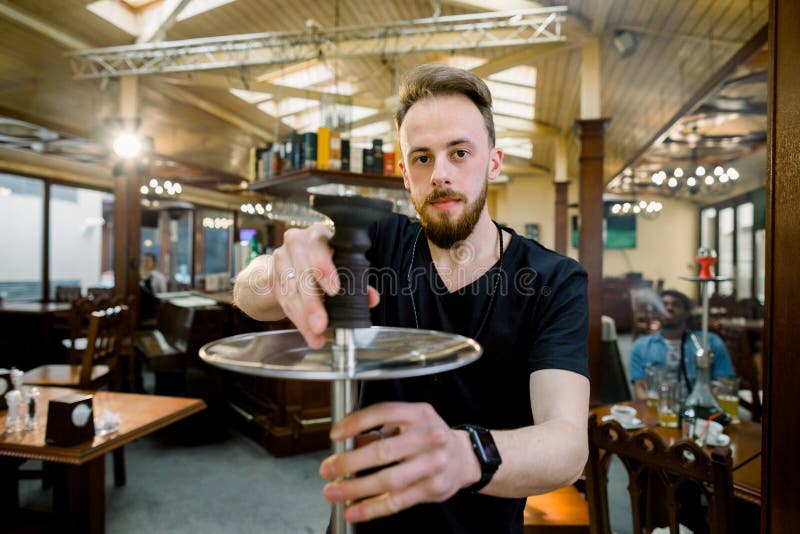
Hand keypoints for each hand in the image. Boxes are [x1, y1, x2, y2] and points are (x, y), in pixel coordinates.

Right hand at [271, 223, 379, 348]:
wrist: (293, 259)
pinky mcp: (273, 277)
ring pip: (291, 291)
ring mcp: (281, 258)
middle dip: (313, 302)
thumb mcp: (341, 264)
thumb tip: (372, 298)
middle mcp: (297, 242)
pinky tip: (308, 332)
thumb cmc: (324, 259)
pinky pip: (284, 301)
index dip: (325, 269)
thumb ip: (358, 280)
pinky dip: (297, 320)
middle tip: (321, 324)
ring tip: (316, 333)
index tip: (334, 290)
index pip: (319, 247)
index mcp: (318, 234)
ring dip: (304, 316)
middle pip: (303, 273)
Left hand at [319, 402, 479, 522]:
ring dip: (356, 488)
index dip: (356, 422)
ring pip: (389, 479)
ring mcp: (433, 464)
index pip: (384, 412)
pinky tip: (355, 510)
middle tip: (327, 468)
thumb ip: (379, 431)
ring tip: (334, 491)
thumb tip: (348, 442)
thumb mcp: (408, 423)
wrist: (465, 457)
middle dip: (350, 462)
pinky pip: (398, 501)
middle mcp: (428, 437)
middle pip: (384, 451)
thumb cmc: (429, 437)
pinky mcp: (433, 488)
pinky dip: (373, 508)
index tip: (336, 434)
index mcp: (419, 414)